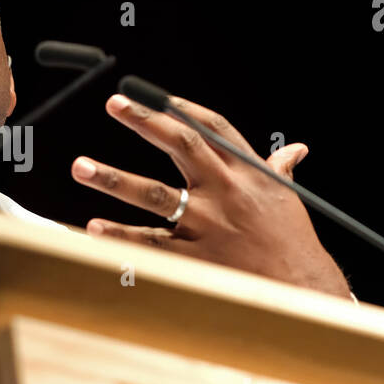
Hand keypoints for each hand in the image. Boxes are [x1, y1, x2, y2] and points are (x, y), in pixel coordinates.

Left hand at [71, 93, 350, 298]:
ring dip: (114, 178)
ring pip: (154, 194)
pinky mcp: (195, 256)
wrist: (303, 288)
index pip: (212, 127)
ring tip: (81, 166)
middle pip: (180, 145)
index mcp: (246, 172)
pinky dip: (121, 236)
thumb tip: (296, 150)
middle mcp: (225, 191)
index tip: (153, 95)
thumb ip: (280, 170)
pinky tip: (94, 228)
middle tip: (114, 104)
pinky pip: (151, 243)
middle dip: (145, 122)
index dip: (182, 108)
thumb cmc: (292, 241)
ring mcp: (208, 223)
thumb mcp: (287, 198)